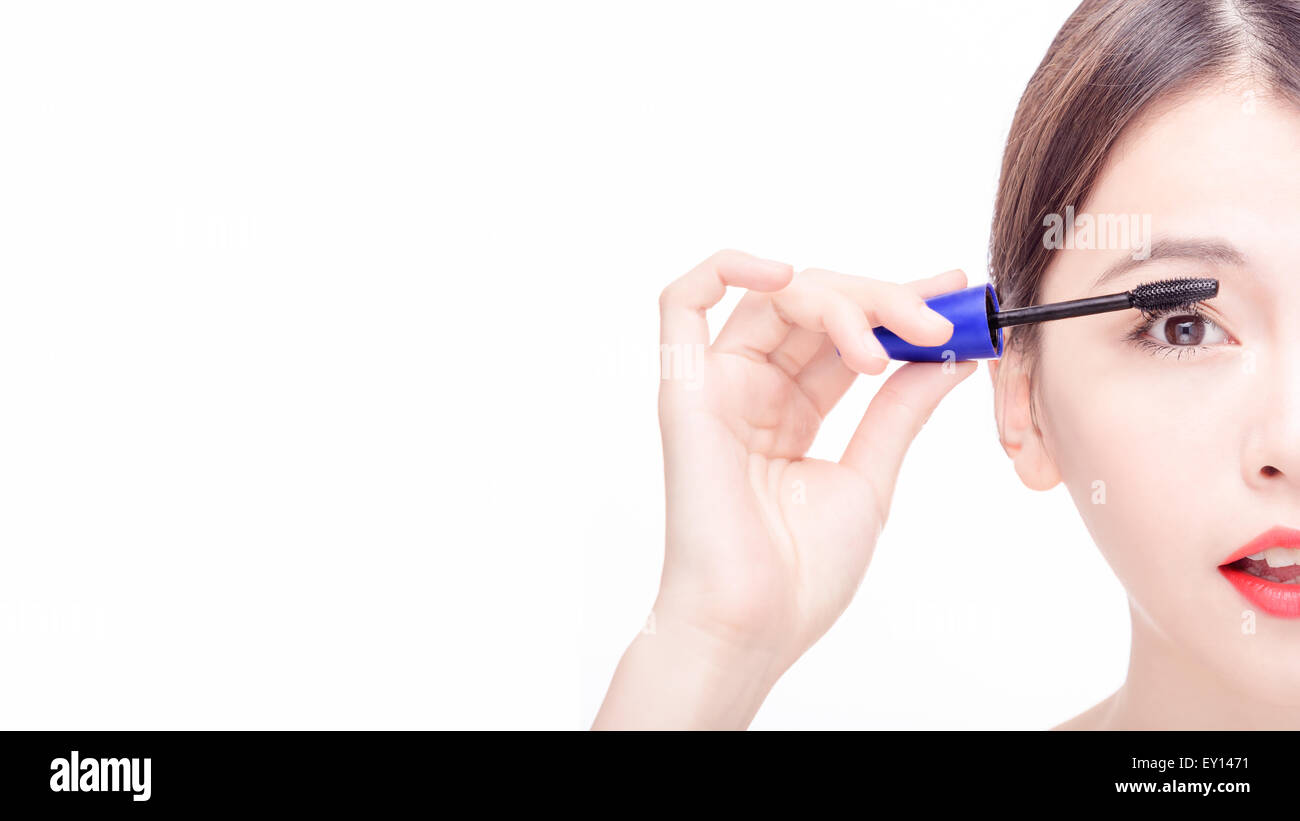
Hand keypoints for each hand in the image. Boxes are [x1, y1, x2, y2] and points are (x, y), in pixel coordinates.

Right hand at [595, 250, 975, 727]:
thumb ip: (900, 409)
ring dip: (842, 300)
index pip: (845, 333)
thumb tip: (952, 354)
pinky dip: (727, 268)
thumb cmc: (801, 573)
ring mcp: (715, 387)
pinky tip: (783, 272)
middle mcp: (751, 391)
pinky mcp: (683, 390)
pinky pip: (681, 303)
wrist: (753, 624)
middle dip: (884, 301)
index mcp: (790, 412)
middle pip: (814, 306)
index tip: (956, 294)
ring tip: (894, 338)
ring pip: (773, 298)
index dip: (898, 305)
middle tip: (941, 322)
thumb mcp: (871, 477)